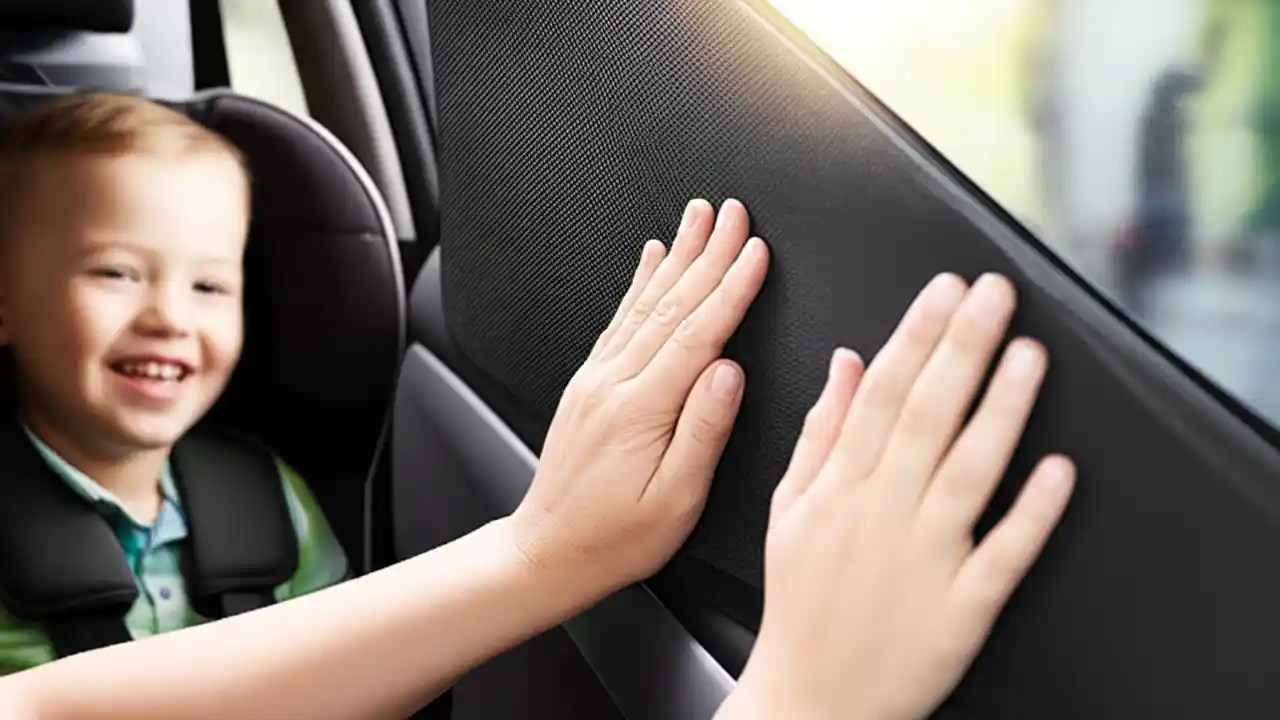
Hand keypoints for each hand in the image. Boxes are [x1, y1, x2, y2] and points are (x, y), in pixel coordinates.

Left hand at [507, 198, 769, 591]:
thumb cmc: (616, 538)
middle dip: (707, 252)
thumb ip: (703, 431)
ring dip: (675, 254)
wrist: (547, 552)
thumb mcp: (674, 501)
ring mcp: (596, 379)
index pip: (697, 333)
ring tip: (697, 216)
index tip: (755, 250)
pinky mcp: (588, 383)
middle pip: (670, 303)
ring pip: (644, 301)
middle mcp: (614, 383)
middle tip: (733, 211)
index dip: (731, 288)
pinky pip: (619, 318)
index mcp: (641, 410)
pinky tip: (651, 258)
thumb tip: (729, 373)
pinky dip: (639, 281)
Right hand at [725, 273, 1074, 719]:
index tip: (945, 292)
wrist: (811, 697)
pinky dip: (1030, 511)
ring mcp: (925, 559)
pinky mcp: (962, 607)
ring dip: (1001, 408)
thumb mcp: (788, 509)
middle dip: (964, 347)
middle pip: (928, 416)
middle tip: (994, 294)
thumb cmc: (802, 602)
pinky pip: (1002, 552)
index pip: (883, 395)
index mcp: (841, 488)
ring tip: (1028, 353)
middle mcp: (883, 514)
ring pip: (969, 471)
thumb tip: (846, 364)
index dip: (918, 335)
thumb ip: (820, 433)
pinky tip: (1057, 468)